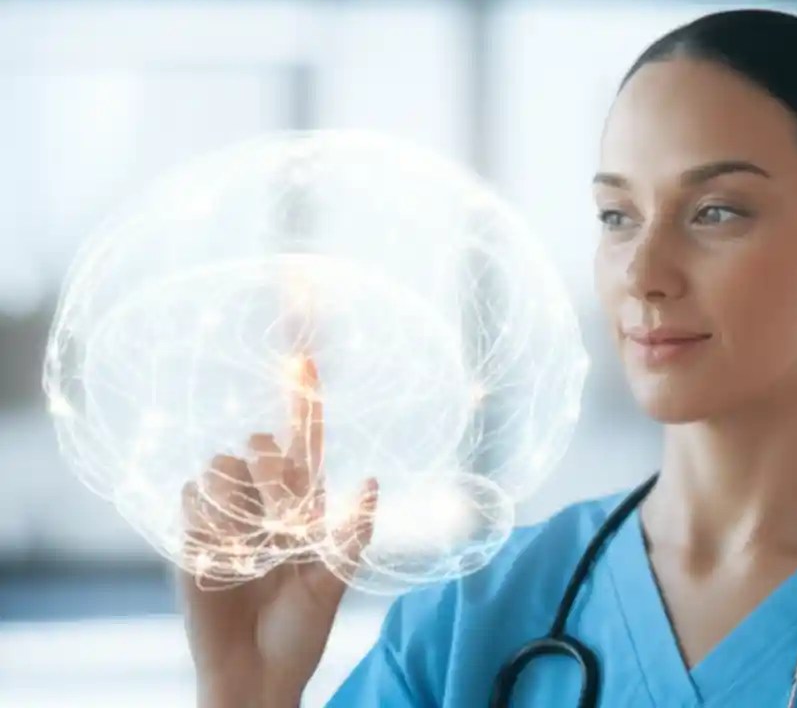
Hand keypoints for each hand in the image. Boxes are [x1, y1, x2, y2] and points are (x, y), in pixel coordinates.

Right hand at [177, 355, 378, 706]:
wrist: (257, 670)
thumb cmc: (303, 629)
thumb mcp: (335, 582)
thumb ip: (351, 532)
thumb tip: (371, 481)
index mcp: (306, 504)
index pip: (304, 441)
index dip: (302, 401)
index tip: (302, 359)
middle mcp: (266, 501)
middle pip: (260, 448)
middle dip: (272, 473)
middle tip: (285, 522)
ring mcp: (227, 515)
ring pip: (222, 467)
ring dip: (239, 500)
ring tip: (253, 546)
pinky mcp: (193, 534)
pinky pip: (192, 498)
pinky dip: (208, 520)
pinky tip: (223, 551)